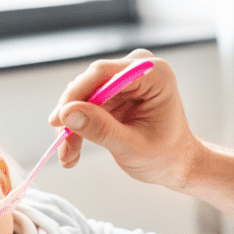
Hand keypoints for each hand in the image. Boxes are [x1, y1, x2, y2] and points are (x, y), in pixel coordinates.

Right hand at [48, 49, 198, 191]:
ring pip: (82, 97)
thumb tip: (67, 114)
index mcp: (154, 74)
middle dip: (72, 116)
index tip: (58, 119)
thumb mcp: (132, 147)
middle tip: (61, 147)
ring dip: (72, 127)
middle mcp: (137, 69)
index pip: (103, 73)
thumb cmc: (165, 156)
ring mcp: (123, 80)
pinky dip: (77, 128)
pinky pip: (85, 106)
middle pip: (89, 84)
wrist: (175, 164)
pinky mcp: (112, 93)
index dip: (76, 95)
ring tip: (67, 156)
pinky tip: (71, 152)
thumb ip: (101, 130)